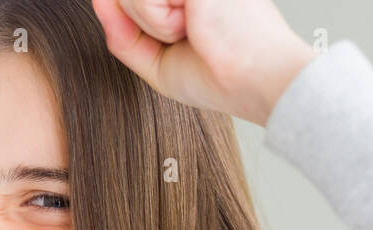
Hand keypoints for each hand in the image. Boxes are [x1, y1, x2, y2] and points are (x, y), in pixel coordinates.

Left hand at [91, 0, 316, 125]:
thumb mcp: (154, 59)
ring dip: (153, 24)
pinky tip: (192, 21)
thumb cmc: (214, 74)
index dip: (141, 23)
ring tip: (191, 29)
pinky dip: (159, 20)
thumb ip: (121, 31)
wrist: (251, 79)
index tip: (182, 36)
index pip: (133, 2)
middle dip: (145, 24)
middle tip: (188, 36)